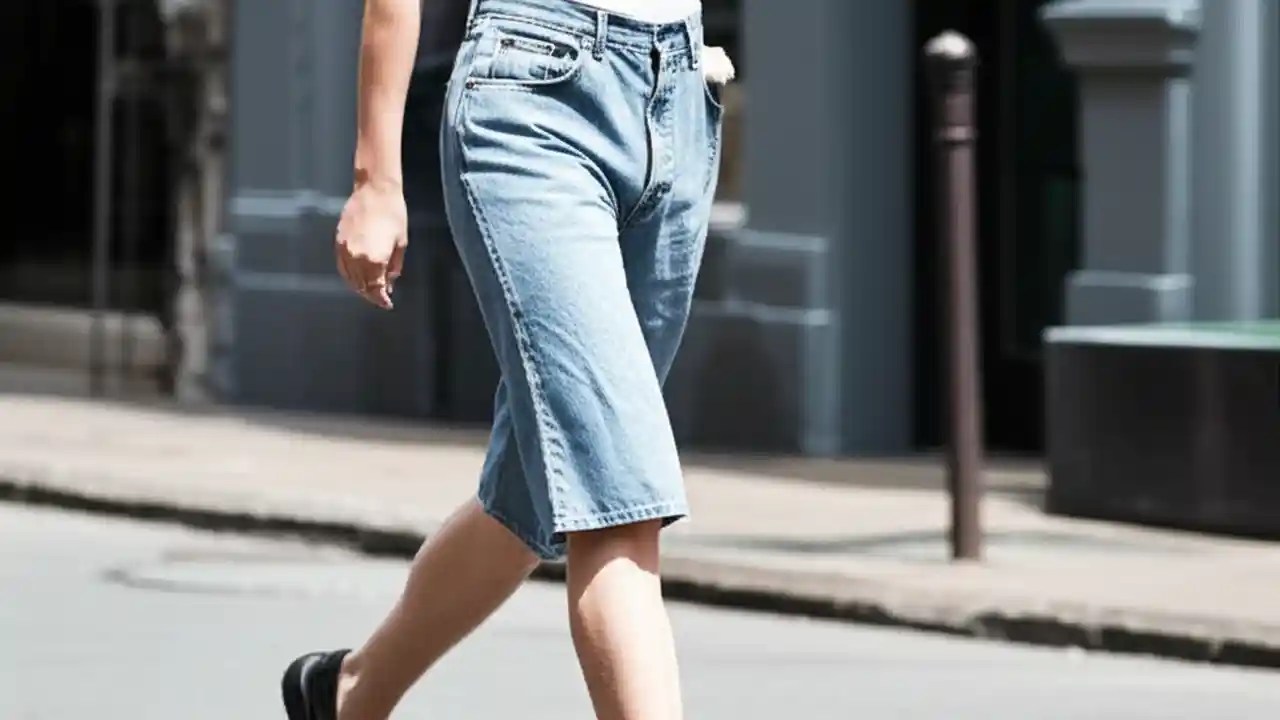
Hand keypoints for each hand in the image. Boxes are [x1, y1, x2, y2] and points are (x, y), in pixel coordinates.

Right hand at [335, 180, 407, 309]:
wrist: (376, 190)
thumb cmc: (394, 215)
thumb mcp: (400, 244)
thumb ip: (393, 268)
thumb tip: (388, 284)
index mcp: (375, 260)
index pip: (375, 289)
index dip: (381, 299)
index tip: (387, 304)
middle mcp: (357, 258)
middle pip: (361, 286)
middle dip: (371, 294)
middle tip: (380, 298)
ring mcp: (345, 249)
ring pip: (349, 278)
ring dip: (359, 287)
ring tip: (370, 289)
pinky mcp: (338, 241)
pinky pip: (341, 266)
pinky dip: (348, 275)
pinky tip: (356, 277)